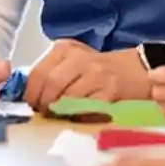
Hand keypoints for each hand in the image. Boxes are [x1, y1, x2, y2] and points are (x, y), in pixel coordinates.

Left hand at [23, 40, 149, 110]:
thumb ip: (51, 74)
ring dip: (60, 112)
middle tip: (45, 114)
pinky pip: (84, 108)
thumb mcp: (71, 63)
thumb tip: (29, 98)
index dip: (31, 94)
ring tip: (61, 116)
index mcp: (65, 48)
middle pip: (50, 84)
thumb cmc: (98, 70)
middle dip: (44, 104)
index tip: (32, 106)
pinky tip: (78, 116)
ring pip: (66, 97)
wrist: (135, 71)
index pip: (37, 73)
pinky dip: (77, 116)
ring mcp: (96, 73)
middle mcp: (79, 57)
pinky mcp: (109, 90)